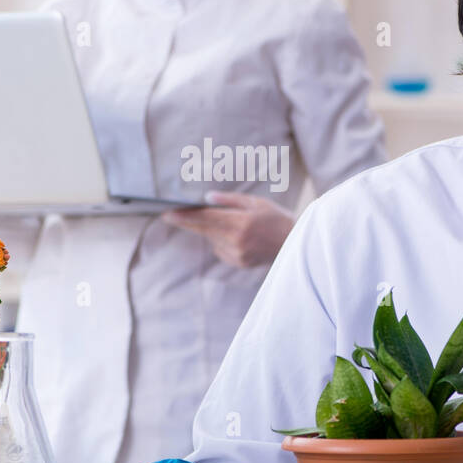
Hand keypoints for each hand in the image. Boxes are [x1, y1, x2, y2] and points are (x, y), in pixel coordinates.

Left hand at [162, 191, 294, 267]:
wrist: (295, 245)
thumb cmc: (277, 218)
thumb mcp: (257, 203)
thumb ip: (230, 201)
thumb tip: (207, 199)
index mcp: (241, 223)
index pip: (206, 218)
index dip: (184, 216)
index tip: (166, 212)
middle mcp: (237, 241)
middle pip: (204, 229)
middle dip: (188, 221)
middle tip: (171, 213)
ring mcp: (237, 254)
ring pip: (212, 239)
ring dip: (211, 230)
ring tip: (228, 222)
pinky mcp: (239, 263)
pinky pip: (220, 249)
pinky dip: (222, 241)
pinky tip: (239, 236)